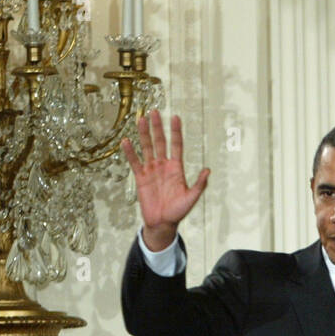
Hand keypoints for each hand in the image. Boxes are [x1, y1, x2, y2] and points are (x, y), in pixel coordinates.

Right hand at [121, 109, 210, 250]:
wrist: (162, 223)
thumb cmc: (178, 211)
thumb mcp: (191, 198)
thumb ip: (199, 184)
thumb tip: (208, 170)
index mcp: (176, 168)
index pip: (177, 145)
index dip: (176, 132)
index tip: (175, 117)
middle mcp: (164, 165)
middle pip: (160, 142)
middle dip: (157, 127)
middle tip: (154, 111)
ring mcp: (151, 170)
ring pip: (147, 148)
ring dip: (144, 134)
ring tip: (140, 119)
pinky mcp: (141, 178)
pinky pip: (135, 162)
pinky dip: (130, 152)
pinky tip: (126, 142)